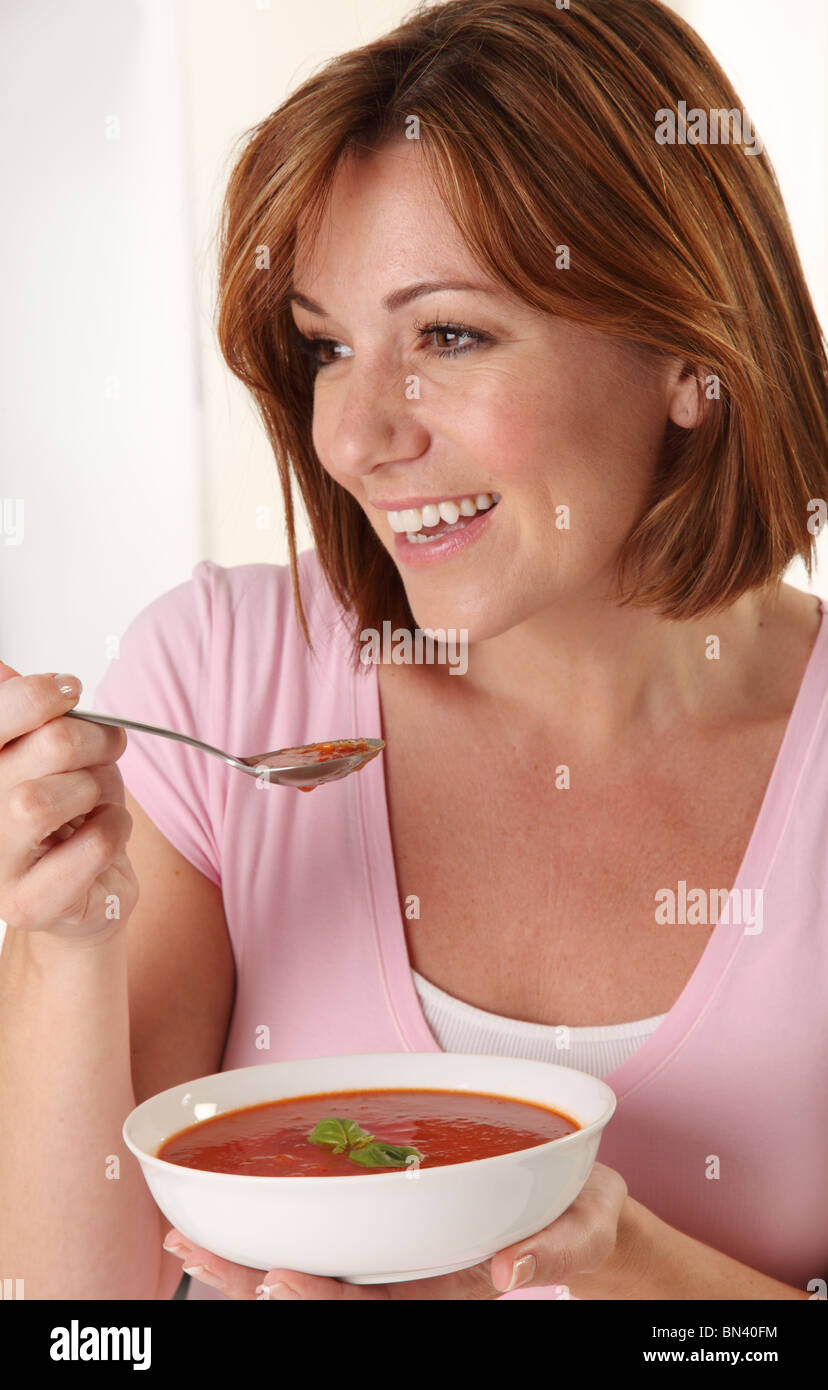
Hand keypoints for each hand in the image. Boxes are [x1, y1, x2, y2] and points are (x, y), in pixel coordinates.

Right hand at [0, 660, 137, 940]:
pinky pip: (91, 845)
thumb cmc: (69, 813)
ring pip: (48, 800)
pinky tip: (106, 832)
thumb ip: (24, 713)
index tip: (70, 690)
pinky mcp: (27, 904)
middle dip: (94, 739)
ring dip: (99, 787)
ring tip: (99, 799)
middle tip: (109, 747)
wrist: (84, 890)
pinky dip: (115, 829)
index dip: (39, 693)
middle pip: (47, 746)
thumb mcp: (51, 753)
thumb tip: (0, 669)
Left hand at [163, 1161, 632, 1299]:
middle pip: (325, 1292)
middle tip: (194, 1256)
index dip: (322, 1299)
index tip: (274, 1277)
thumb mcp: (584, 1230)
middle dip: (255, 1278)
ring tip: (185, 1240)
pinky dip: (279, 1224)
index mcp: (454, 1287)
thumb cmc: (581, 1215)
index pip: (377, 1305)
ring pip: (316, 1265)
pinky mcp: (392, 1227)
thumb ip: (557, 1250)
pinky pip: (328, 1234)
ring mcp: (397, 1256)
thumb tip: (513, 1273)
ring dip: (248, 1257)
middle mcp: (413, 1278)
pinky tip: (236, 1213)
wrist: (581, 1203)